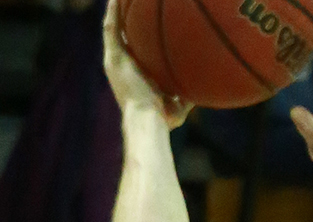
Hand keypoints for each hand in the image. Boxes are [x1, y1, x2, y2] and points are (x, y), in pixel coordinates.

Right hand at [101, 0, 189, 127]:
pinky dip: (113, 12)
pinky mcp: (112, 58)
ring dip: (115, 10)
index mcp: (132, 75)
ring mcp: (114, 61)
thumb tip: (201, 89)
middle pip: (121, 36)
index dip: (137, 36)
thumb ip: (186, 95)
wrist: (148, 119)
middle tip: (129, 3)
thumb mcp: (178, 104)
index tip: (145, 25)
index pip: (133, 50)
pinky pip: (111, 29)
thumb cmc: (163, 118)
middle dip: (126, 19)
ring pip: (112, 29)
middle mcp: (120, 66)